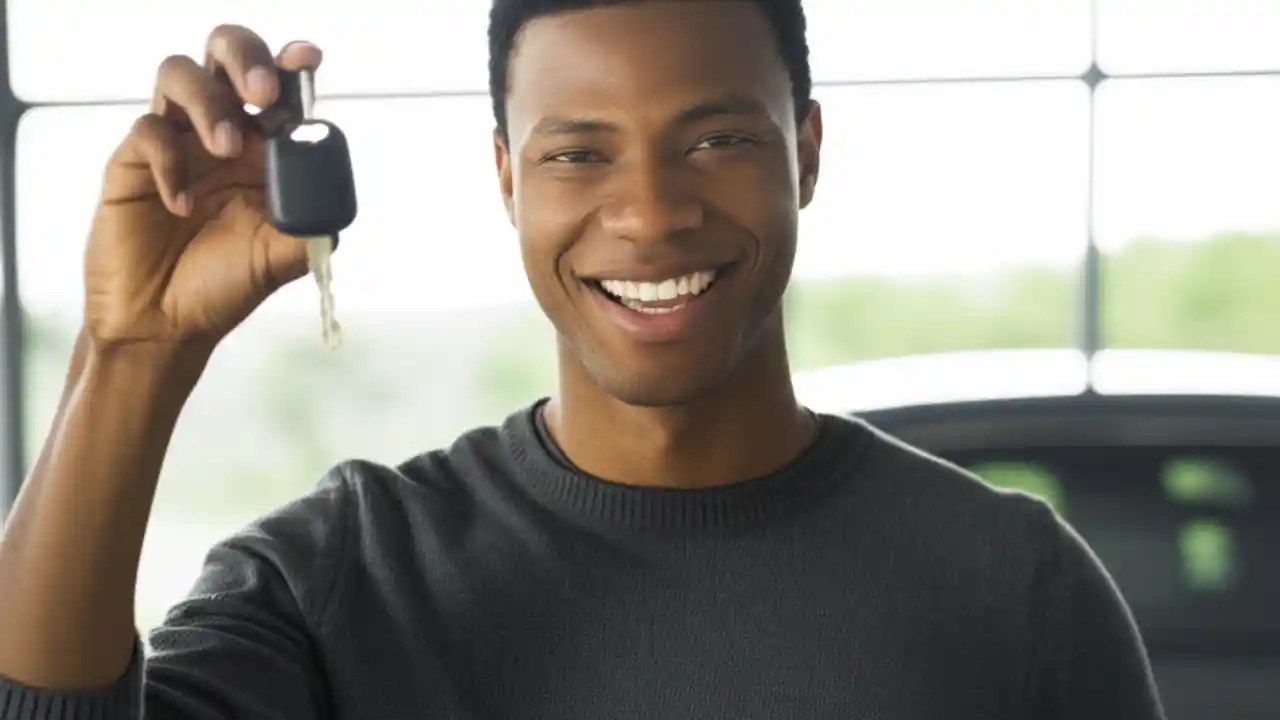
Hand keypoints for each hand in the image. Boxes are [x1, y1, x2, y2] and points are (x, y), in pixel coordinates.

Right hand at [84, 25, 326, 351]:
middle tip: (262, 93)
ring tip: (224, 147)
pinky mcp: (133, 162)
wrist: (166, 326)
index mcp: (263, 147)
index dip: (291, 64)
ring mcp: (175, 143)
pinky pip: (148, 132)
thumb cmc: (224, 286)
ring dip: (207, 100)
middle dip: (246, 58)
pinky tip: (182, 205)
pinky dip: (169, 161)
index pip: (279, 87)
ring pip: (179, 74)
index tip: (307, 60)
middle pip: (224, 55)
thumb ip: (310, 224)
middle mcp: (220, 133)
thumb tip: (331, 196)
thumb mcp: (282, 258)